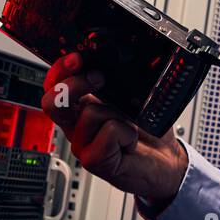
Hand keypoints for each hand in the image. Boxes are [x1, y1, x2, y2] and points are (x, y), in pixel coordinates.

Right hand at [40, 52, 188, 204]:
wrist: (166, 160)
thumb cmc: (147, 130)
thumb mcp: (130, 98)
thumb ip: (113, 84)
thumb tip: (107, 64)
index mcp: (81, 107)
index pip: (54, 86)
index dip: (60, 70)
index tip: (77, 58)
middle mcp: (77, 126)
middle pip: (53, 102)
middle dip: (74, 85)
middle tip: (99, 79)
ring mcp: (83, 144)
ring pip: (90, 113)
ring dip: (118, 114)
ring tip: (129, 125)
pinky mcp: (94, 161)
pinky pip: (109, 131)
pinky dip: (127, 132)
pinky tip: (130, 141)